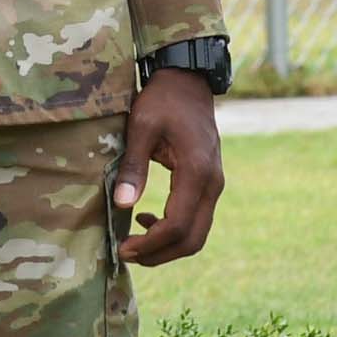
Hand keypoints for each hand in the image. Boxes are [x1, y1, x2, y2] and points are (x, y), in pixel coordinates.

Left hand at [113, 68, 223, 265]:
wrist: (188, 82)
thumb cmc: (162, 101)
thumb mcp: (141, 127)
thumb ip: (132, 167)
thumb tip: (122, 205)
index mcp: (196, 172)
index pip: (176, 225)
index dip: (150, 245)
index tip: (123, 248)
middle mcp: (212, 184)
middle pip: (192, 240)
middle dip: (159, 254)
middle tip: (126, 253)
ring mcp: (214, 185)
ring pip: (197, 234)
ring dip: (167, 246)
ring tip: (134, 242)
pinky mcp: (209, 185)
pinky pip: (196, 220)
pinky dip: (173, 231)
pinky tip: (145, 219)